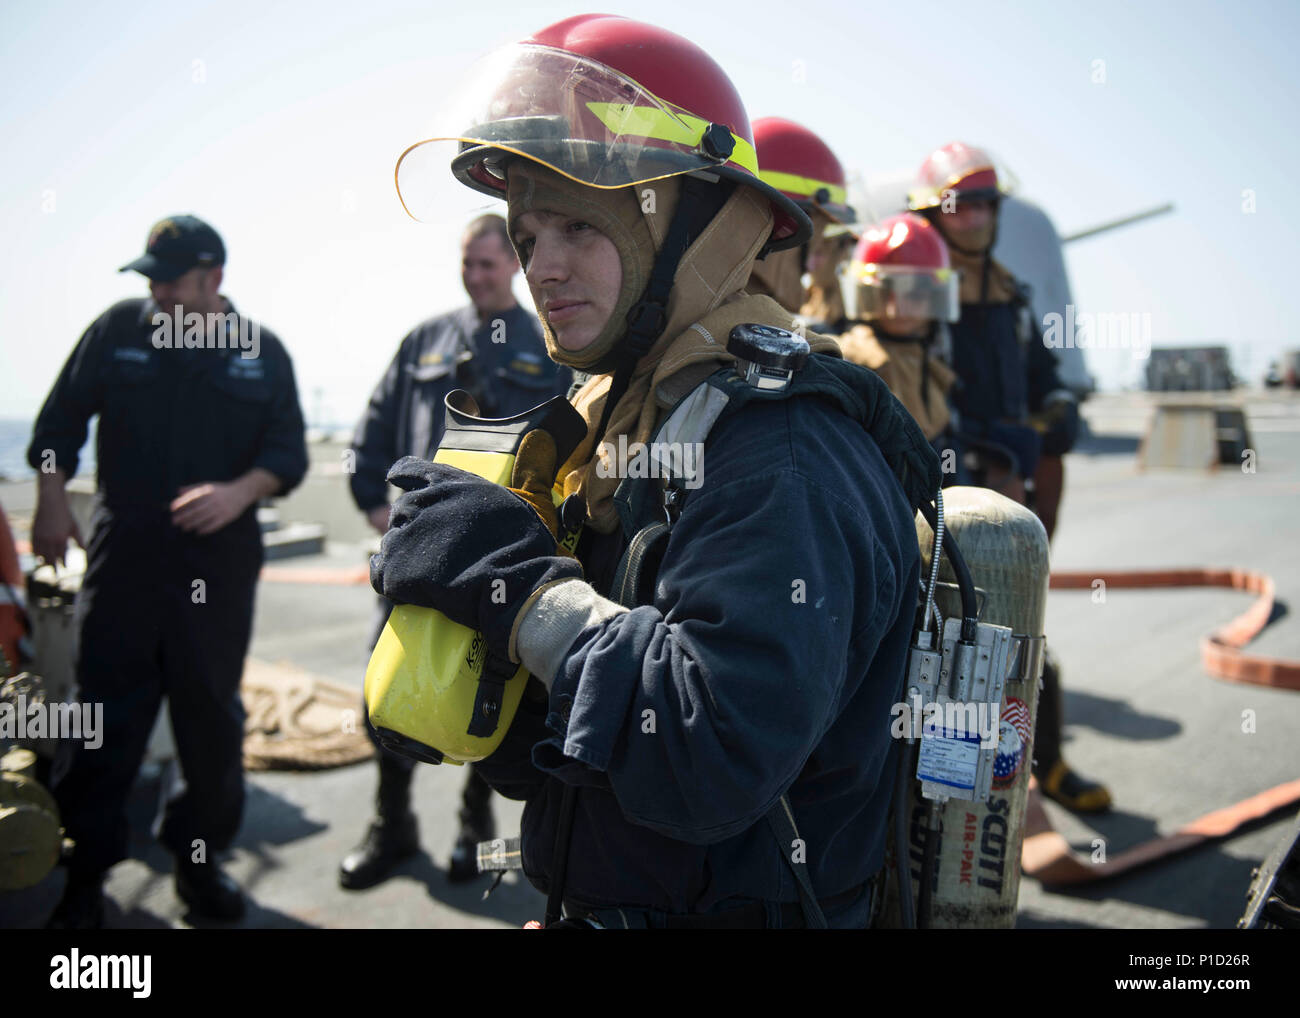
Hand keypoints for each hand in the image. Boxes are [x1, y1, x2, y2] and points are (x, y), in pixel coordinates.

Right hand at [32, 486, 82, 566]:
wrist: (51, 502)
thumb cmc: (66, 515)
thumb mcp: (75, 527)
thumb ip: (80, 540)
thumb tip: (86, 551)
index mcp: (61, 539)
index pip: (61, 557)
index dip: (63, 564)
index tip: (65, 569)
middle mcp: (49, 540)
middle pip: (49, 559)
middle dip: (53, 567)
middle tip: (57, 574)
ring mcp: (40, 537)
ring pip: (39, 555)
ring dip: (44, 561)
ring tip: (48, 566)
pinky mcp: (33, 534)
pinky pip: (33, 548)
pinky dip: (36, 554)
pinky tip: (39, 557)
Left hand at [171, 481, 252, 534]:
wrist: (242, 493)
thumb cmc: (221, 490)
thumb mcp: (208, 486)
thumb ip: (193, 488)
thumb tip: (178, 491)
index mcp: (208, 492)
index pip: (191, 498)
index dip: (181, 503)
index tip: (172, 509)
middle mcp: (214, 500)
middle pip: (196, 509)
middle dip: (184, 516)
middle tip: (174, 521)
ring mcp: (221, 509)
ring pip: (204, 518)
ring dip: (193, 523)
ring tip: (184, 528)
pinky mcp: (227, 517)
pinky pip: (215, 524)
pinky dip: (206, 529)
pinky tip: (199, 532)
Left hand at [370, 457, 581, 661]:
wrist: (512, 584)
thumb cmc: (520, 546)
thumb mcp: (509, 502)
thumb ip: (483, 494)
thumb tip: (501, 473)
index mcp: (447, 483)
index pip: (411, 469)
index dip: (403, 474)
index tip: (395, 479)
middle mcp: (421, 503)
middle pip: (402, 509)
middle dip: (411, 523)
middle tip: (431, 545)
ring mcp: (405, 536)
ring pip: (391, 541)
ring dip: (404, 552)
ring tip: (426, 570)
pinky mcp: (396, 569)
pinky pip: (380, 572)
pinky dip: (388, 577)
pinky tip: (400, 585)